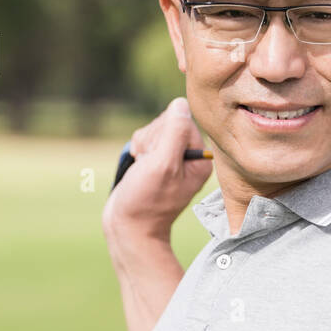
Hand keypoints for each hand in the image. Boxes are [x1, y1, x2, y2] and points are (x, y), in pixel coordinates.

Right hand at [102, 97, 213, 242]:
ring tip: (141, 168)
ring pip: (154, 129)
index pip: (182, 121)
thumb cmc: (146, 201)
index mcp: (200, 157)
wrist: (129, 227)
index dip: (162, 135)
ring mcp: (172, 157)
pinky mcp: (157, 159)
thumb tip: (181, 103)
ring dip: (142, 144)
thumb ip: (174, 132)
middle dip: (150, 140)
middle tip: (147, 165)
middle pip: (167, 123)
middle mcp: (189, 156)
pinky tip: (137, 165)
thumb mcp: (163, 165)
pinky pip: (145, 138)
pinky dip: (137, 148)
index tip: (157, 159)